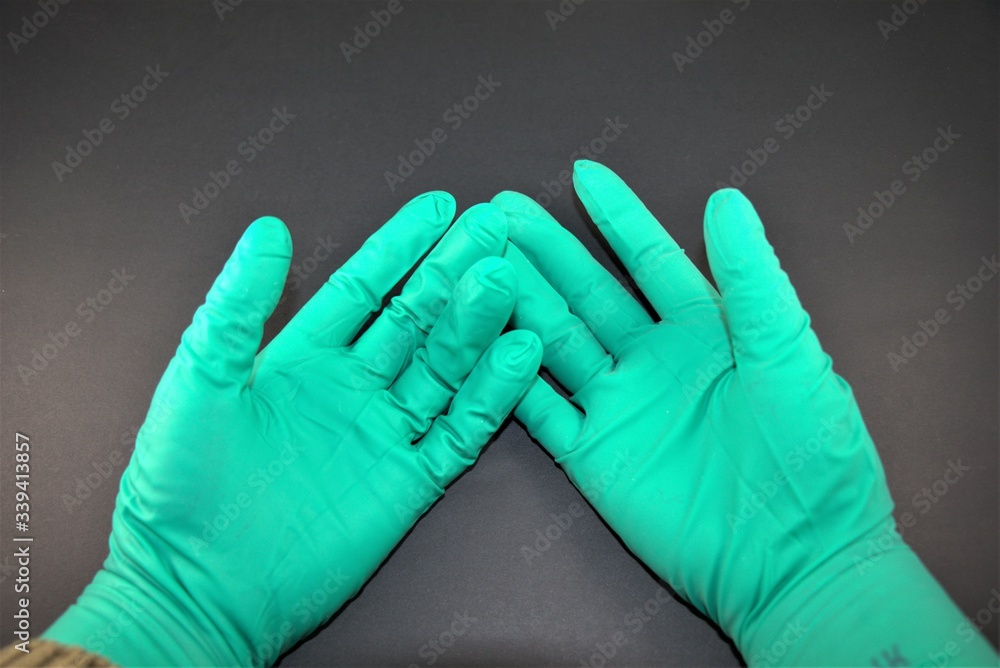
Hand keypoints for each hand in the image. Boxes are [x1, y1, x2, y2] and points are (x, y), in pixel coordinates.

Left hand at [44, 194, 541, 666]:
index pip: (363, 287)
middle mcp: (351, 389)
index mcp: (301, 359)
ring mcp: (385, 433)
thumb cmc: (181, 488)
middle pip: (416, 318)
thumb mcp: (199, 382)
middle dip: (454, 271)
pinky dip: (492, 394)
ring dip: (478, 323)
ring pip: (445, 366)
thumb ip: (236, 307)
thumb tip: (267, 228)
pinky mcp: (410, 481)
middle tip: (493, 229)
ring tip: (508, 278)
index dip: (399, 245)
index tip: (437, 207)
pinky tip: (519, 353)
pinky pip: (461, 430)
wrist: (201, 588)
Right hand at [495, 161, 996, 665]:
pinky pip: (541, 409)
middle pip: (589, 293)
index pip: (651, 260)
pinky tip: (480, 341)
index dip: (618, 216)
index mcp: (707, 331)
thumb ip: (753, 280)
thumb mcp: (790, 355)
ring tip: (476, 263)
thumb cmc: (811, 457)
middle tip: (498, 214)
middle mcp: (656, 362)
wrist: (793, 560)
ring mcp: (620, 407)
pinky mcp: (593, 454)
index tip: (582, 172)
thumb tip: (726, 198)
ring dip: (517, 303)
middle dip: (546, 251)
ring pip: (556, 341)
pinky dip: (510, 377)